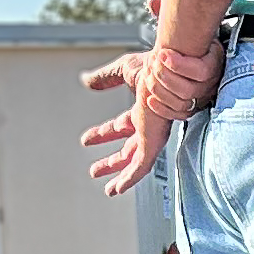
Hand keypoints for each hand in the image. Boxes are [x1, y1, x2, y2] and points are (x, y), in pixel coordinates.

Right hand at [79, 35, 227, 196]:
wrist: (167, 69)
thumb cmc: (155, 65)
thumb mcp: (124, 71)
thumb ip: (105, 78)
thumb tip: (86, 81)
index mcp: (144, 111)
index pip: (121, 127)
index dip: (104, 134)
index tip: (86, 140)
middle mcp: (149, 125)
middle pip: (128, 149)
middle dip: (111, 161)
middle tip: (95, 170)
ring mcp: (151, 135)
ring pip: (135, 163)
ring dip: (120, 175)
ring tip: (108, 189)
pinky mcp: (153, 142)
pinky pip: (141, 166)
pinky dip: (130, 178)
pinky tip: (119, 188)